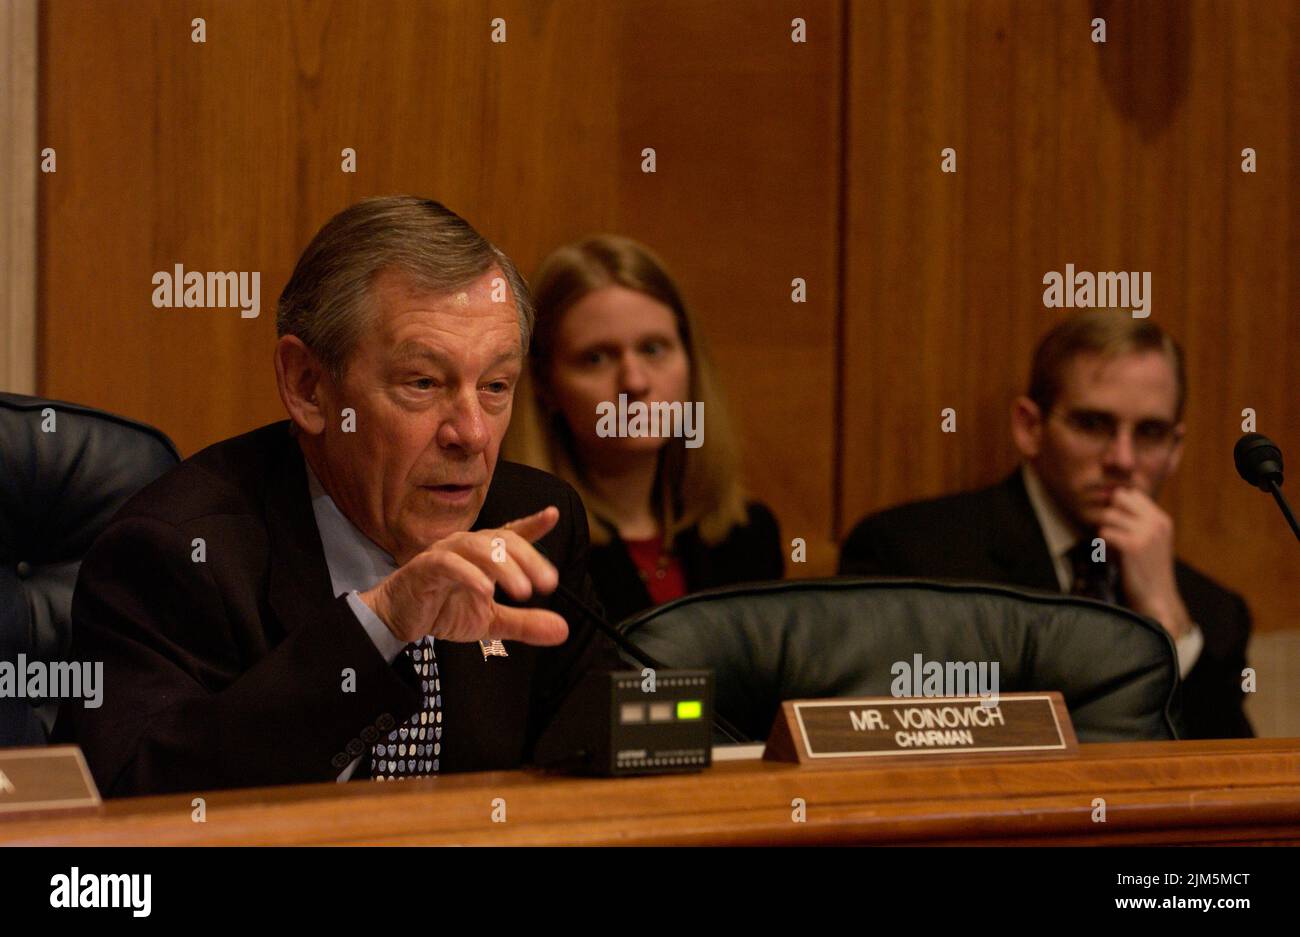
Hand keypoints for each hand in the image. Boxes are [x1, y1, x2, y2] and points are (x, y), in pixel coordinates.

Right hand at [358, 506, 567, 646]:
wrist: (398, 621)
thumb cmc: (443, 610)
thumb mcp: (491, 622)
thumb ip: (525, 623)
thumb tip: (563, 630)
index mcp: (485, 554)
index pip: (512, 534)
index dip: (533, 524)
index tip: (553, 515)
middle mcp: (467, 546)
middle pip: (503, 541)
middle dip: (529, 560)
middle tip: (548, 583)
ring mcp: (446, 553)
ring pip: (478, 548)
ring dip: (504, 567)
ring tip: (523, 591)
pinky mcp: (425, 567)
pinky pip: (449, 564)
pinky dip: (469, 574)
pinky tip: (486, 591)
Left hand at [1097, 488, 1191, 638]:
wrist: (1156, 597)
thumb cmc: (1147, 569)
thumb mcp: (1150, 540)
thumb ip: (1137, 521)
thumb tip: (1114, 500)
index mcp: (1161, 519)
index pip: (1131, 493)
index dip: (1117, 504)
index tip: (1113, 521)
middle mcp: (1156, 522)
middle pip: (1119, 497)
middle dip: (1109, 511)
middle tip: (1109, 530)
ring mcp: (1146, 533)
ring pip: (1109, 515)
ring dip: (1104, 529)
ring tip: (1109, 544)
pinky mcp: (1133, 546)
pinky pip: (1105, 532)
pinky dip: (1102, 542)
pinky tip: (1109, 553)